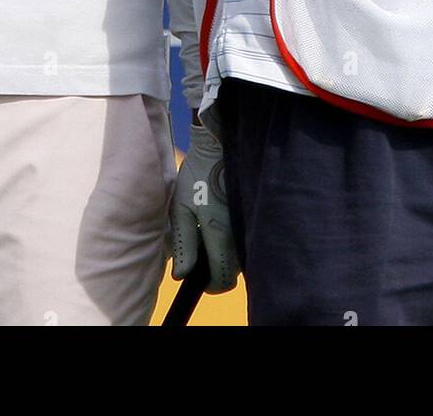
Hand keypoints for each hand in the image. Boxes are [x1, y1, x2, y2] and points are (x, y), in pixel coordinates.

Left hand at [168, 121, 239, 292]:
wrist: (218, 146)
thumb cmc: (196, 175)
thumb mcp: (181, 208)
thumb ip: (183, 244)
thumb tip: (181, 274)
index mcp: (219, 234)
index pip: (223, 280)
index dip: (211, 286)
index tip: (199, 279)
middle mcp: (238, 234)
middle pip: (233, 272)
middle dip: (218, 271)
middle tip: (201, 255)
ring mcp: (246, 224)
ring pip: (239, 257)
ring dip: (225, 255)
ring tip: (208, 235)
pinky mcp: (250, 214)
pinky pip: (244, 240)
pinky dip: (232, 241)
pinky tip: (219, 223)